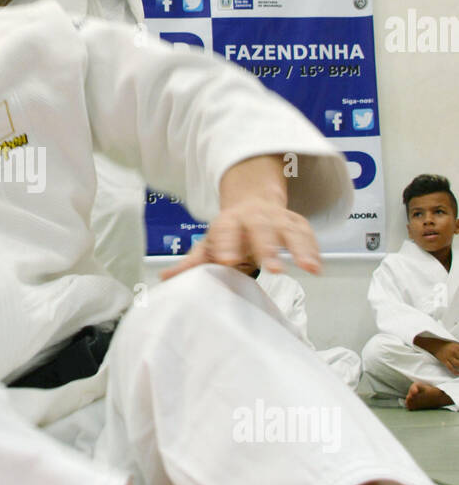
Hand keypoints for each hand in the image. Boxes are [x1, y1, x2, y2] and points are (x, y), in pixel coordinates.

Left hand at [161, 154, 320, 280]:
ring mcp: (277, 218)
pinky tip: (318, 267)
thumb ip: (191, 263)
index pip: (225, 230)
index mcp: (228, 222)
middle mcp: (254, 217)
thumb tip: (166, 279)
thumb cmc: (227, 233)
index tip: (227, 261)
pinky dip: (313, 249)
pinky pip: (306, 233)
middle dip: (268, 247)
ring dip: (300, 248)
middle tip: (274, 269)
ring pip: (289, 229)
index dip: (225, 244)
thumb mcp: (208, 246)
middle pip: (261, 229)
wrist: (251, 205)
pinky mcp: (295, 223)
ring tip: (308, 268)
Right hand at [433, 341, 458, 374]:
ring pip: (458, 364)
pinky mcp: (444, 360)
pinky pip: (450, 367)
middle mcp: (454, 351)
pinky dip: (455, 371)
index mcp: (458, 347)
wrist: (435, 345)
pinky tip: (458, 374)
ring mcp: (449, 356)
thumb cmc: (448, 345)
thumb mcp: (456, 345)